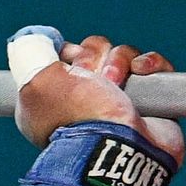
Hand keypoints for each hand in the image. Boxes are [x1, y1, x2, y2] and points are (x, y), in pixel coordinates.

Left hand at [17, 33, 182, 160]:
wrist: (119, 146)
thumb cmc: (76, 116)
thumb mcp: (35, 82)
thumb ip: (31, 54)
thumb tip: (38, 38)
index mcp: (56, 99)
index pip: (65, 58)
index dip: (69, 52)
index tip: (68, 58)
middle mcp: (87, 99)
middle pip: (94, 52)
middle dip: (94, 56)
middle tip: (92, 77)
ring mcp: (120, 101)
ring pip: (123, 55)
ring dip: (119, 61)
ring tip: (115, 83)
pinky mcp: (154, 102)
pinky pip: (154, 66)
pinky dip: (149, 63)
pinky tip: (141, 71)